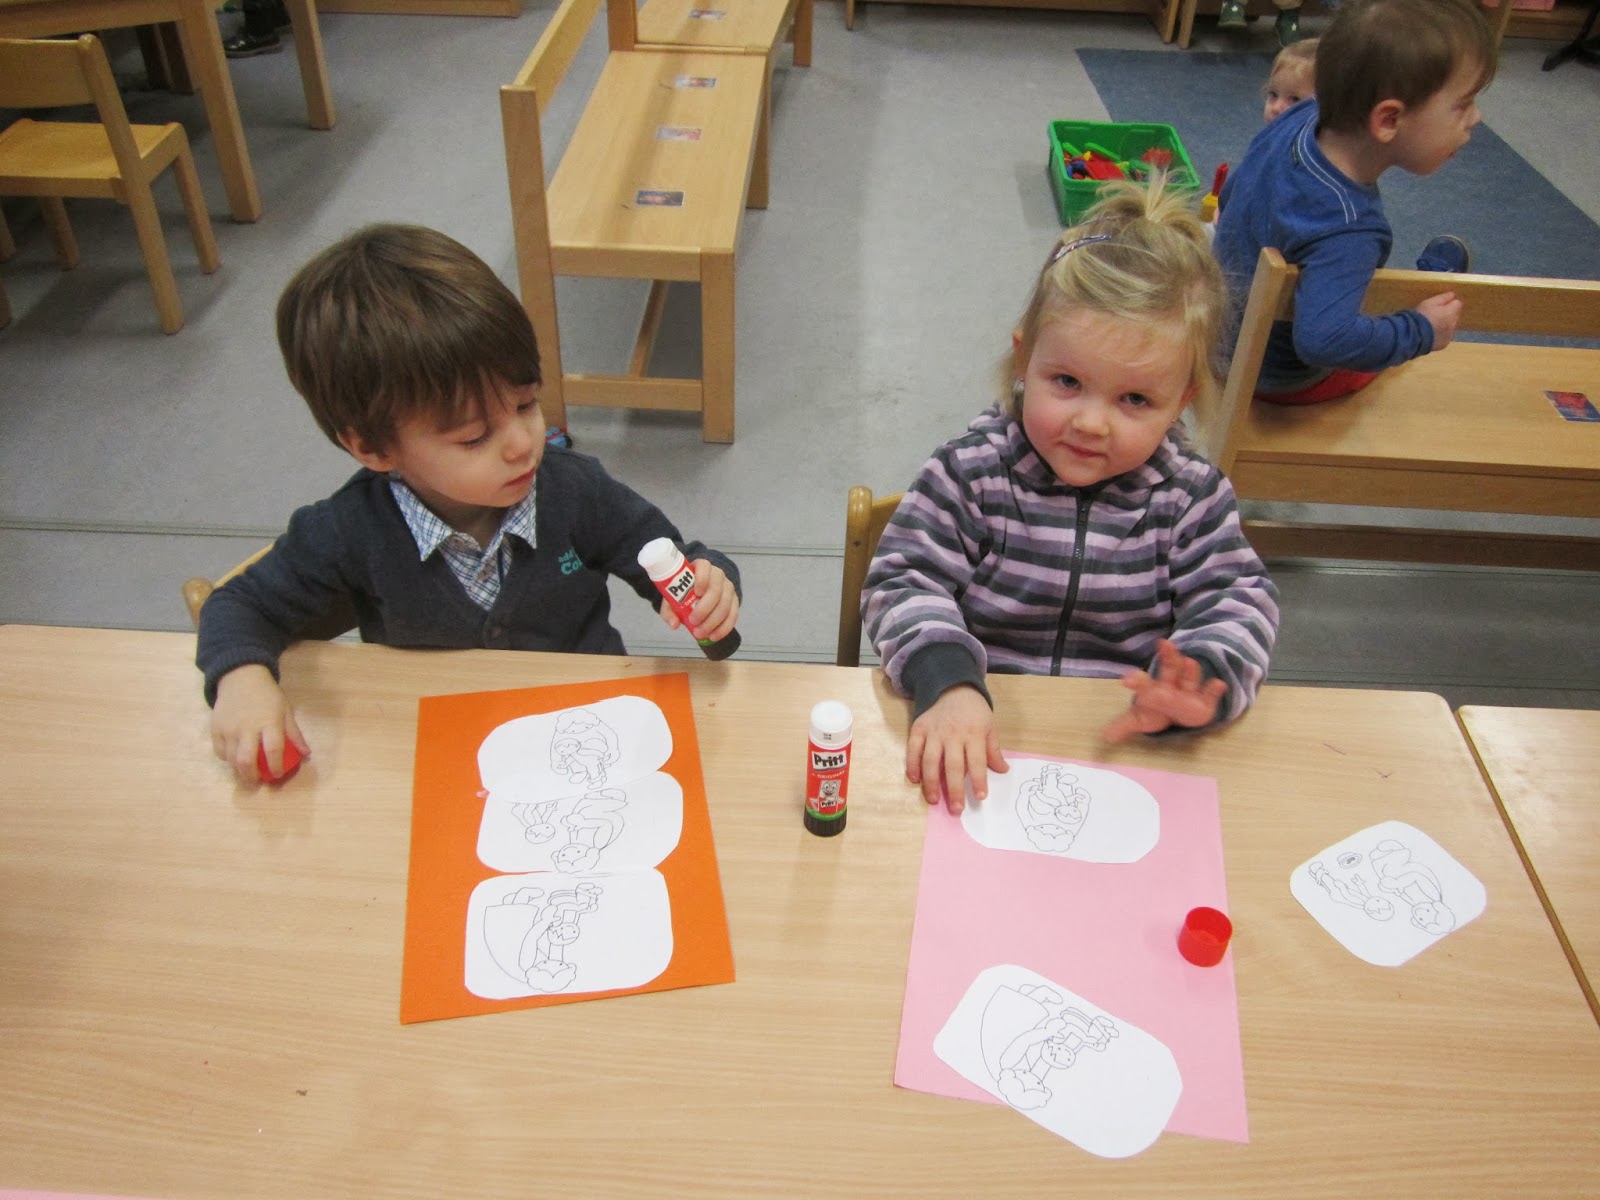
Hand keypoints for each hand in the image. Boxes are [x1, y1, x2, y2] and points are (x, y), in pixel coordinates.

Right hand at [211, 664, 309, 783]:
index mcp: (269, 723)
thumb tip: (306, 755)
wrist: (241, 677)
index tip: (278, 774)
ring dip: (239, 770)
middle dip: (252, 777)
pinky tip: (234, 759)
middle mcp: (247, 728)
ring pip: (231, 759)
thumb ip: (294, 734)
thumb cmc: (267, 695)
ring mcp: (229, 729)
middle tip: (257, 781)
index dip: (276, 766)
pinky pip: (219, 751)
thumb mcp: (286, 711)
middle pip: (246, 761)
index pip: (273, 750)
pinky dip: (227, 759)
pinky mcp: (215, 728)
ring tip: (247, 773)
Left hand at [658, 559, 739, 641]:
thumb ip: (669, 610)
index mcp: (701, 567)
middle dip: (705, 609)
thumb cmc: (685, 591)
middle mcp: (718, 575)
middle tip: (693, 622)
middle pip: (716, 590)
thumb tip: (674, 624)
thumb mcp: (673, 597)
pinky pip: (733, 615)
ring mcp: (728, 588)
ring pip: (725, 604)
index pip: (704, 566)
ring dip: (712, 622)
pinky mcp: (734, 601)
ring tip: (700, 633)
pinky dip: (723, 628)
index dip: (702, 579)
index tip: (696, 593)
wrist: (702, 590)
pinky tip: (714, 636)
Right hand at [906, 685, 1007, 813]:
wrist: (953, 688)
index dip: (978, 780)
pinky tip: (915, 780)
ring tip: (933, 800)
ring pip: (931, 760)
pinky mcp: (918, 729)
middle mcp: (953, 734)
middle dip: (954, 789)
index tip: (980, 798)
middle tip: (956, 809)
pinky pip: (913, 749)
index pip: (976, 761)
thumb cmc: (974, 712)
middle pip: (953, 765)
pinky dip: (912, 765)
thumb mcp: (990, 727)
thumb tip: (1003, 771)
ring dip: (931, 782)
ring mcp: (934, 732)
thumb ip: (994, 750)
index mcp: (973, 734)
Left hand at [1102, 639, 1227, 743]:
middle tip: (1164, 644)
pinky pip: (1210, 694)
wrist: (1181, 711)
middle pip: (1169, 670)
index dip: (1135, 681)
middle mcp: (1171, 685)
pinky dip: (1213, 691)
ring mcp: (1188, 691)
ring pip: (1189, 679)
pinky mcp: (1205, 701)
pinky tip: (1218, 684)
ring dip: (1189, 672)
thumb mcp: (1140, 719)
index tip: (1126, 679)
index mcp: (1152, 689)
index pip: (1143, 682)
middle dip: (1168, 658)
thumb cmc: (1158, 711)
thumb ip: (1123, 726)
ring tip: (1189, 662)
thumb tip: (1104, 737)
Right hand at [1416, 291, 1461, 350]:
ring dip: (1445, 325)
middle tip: (1434, 316)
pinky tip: (1431, 335)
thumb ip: (1443, 298)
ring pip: (1451, 327)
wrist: (1412, 337)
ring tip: (1431, 326)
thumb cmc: (1420, 317)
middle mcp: (1454, 324)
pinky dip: (1440, 335)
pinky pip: (1445, 337)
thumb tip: (1453, 295)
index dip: (1449, 304)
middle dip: (1448, 315)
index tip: (1440, 305)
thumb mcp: (1429, 303)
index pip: (1457, 304)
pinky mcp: (1444, 344)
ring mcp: (1449, 335)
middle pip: (1455, 316)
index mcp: (1451, 312)